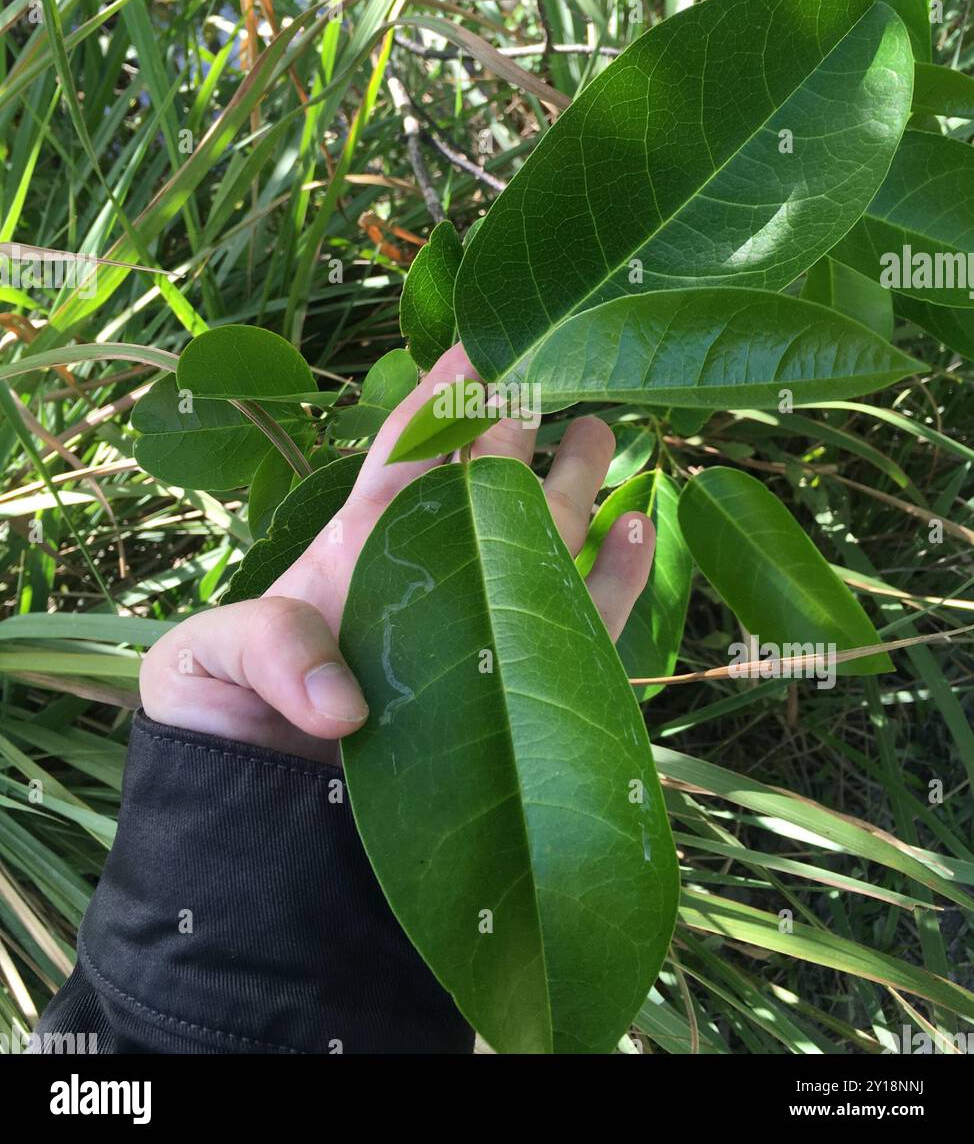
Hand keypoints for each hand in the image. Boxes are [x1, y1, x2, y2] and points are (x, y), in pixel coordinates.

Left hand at [141, 344, 654, 760]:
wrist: (254, 833)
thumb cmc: (220, 729)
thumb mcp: (201, 667)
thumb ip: (265, 651)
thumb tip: (345, 705)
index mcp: (355, 550)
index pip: (406, 454)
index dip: (441, 396)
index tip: (478, 340)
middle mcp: (429, 578)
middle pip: (487, 484)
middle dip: (518, 423)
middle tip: (558, 366)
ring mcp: (476, 631)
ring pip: (541, 542)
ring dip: (575, 485)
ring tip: (601, 429)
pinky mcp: (516, 695)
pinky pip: (581, 632)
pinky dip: (615, 583)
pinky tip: (635, 532)